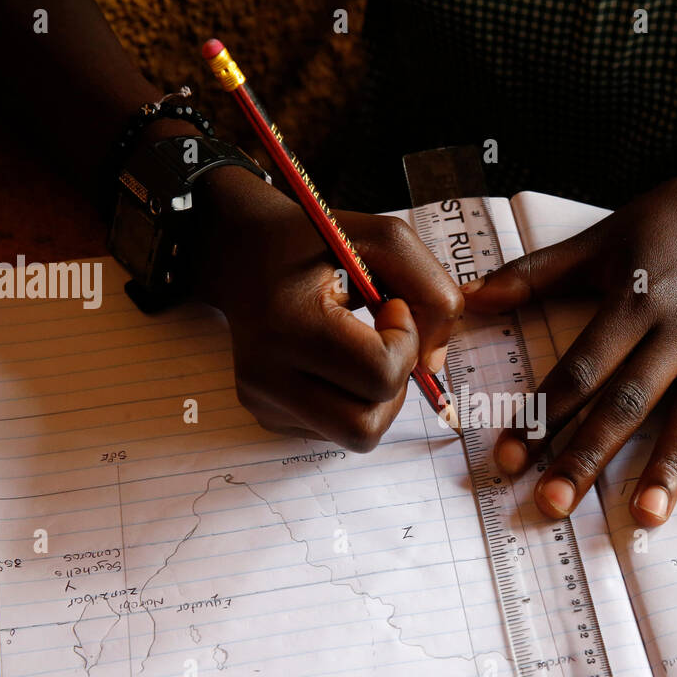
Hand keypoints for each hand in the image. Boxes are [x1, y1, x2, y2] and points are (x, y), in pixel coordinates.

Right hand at [189, 167, 462, 450]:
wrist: (242, 251)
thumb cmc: (315, 244)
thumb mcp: (385, 240)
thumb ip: (432, 292)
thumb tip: (434, 364)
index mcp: (289, 325)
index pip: (379, 373)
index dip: (406, 342)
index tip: (393, 306)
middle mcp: (266, 375)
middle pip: (365, 427)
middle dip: (394, 387)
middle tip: (386, 344)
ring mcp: (263, 401)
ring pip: (356, 436)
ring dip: (378, 398)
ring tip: (364, 352)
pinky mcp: (267, 415)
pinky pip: (335, 431)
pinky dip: (352, 401)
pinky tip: (336, 362)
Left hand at [462, 138, 676, 525]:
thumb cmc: (672, 218)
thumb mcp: (603, 238)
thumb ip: (537, 274)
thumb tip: (471, 298)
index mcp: (634, 300)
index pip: (580, 369)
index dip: (541, 415)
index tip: (510, 460)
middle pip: (628, 400)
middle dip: (589, 454)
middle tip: (554, 503)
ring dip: (670, 465)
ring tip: (646, 516)